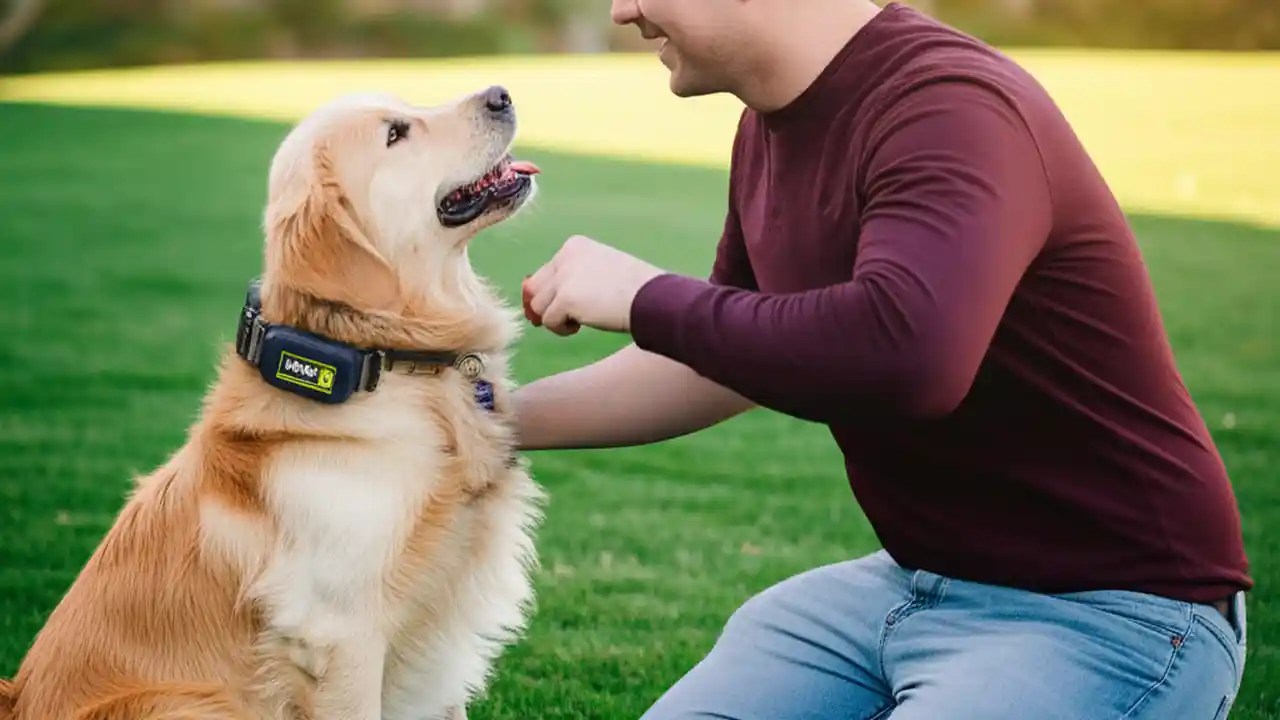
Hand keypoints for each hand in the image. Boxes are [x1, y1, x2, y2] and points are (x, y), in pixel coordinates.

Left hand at [523, 235, 664, 335]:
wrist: (650, 297)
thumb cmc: (633, 288)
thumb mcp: (600, 270)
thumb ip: (574, 276)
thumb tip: (542, 301)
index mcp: (574, 246)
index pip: (546, 271)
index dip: (552, 292)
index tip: (568, 305)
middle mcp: (565, 256)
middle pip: (534, 288)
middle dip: (546, 305)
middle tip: (563, 318)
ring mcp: (564, 277)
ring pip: (538, 306)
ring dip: (555, 318)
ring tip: (578, 322)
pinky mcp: (565, 299)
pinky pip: (549, 321)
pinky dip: (561, 329)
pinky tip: (580, 327)